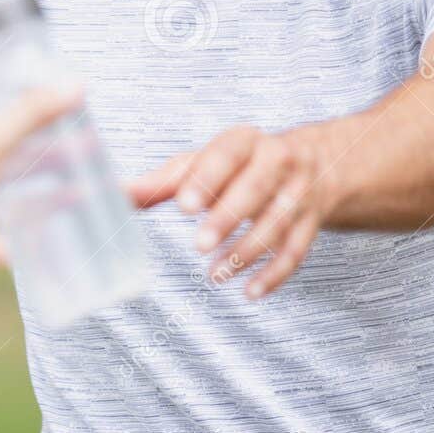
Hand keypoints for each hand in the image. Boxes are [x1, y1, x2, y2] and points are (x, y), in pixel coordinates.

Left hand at [130, 125, 333, 297]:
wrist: (317, 162)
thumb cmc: (242, 164)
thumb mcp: (204, 163)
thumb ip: (163, 182)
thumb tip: (116, 195)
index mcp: (245, 141)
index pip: (226, 155)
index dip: (206, 179)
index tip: (183, 206)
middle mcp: (278, 161)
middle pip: (256, 188)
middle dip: (228, 217)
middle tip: (199, 245)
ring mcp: (300, 191)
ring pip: (278, 222)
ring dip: (247, 251)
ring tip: (215, 275)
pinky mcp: (312, 221)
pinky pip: (297, 249)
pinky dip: (275, 273)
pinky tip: (250, 291)